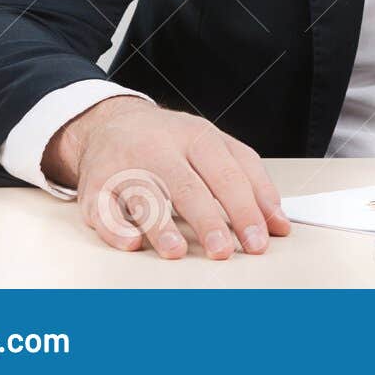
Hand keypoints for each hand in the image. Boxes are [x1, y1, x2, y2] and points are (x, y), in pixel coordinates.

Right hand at [45, 95, 291, 259]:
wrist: (111, 121)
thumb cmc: (172, 142)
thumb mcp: (216, 148)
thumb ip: (251, 181)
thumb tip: (279, 225)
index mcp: (198, 138)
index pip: (228, 175)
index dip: (246, 209)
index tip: (260, 241)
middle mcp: (161, 149)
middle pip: (188, 186)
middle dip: (208, 220)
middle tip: (223, 252)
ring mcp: (125, 166)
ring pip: (144, 196)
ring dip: (161, 226)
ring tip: (177, 253)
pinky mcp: (95, 186)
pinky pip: (102, 208)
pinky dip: (115, 227)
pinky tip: (131, 243)